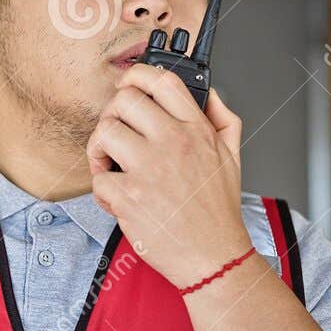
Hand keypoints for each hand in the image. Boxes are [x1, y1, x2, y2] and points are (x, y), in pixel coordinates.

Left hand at [86, 63, 257, 288]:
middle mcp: (174, 144)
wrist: (213, 256)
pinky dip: (102, 190)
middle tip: (116, 132)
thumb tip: (209, 91)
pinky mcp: (130, 197)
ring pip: (104, 133)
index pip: (164, 81)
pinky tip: (118, 198)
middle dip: (113, 114)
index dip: (138, 74)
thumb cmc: (218, 211)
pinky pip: (98, 177)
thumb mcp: (233, 156)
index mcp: (197, 131)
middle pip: (125, 101)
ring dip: (99, 148)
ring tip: (110, 163)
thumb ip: (221, 118)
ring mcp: (150, 170)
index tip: (128, 84)